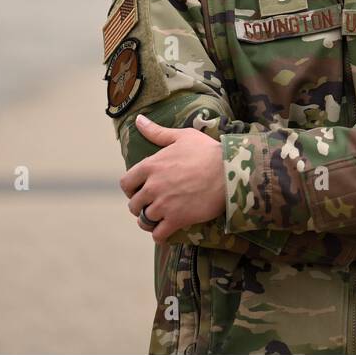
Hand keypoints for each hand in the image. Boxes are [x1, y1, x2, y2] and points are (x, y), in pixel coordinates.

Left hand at [120, 114, 225, 242]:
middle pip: (134, 205)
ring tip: (158, 219)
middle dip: (141, 206)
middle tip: (152, 205)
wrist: (229, 171)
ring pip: (144, 220)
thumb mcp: (182, 136)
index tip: (140, 190)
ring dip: (149, 221)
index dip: (131, 189)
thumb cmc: (207, 151)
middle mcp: (153, 186)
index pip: (126, 184)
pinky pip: (158, 234)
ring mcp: (164, 204)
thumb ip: (157, 132)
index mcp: (151, 166)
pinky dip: (160, 234)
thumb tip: (138, 120)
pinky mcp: (177, 219)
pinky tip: (165, 230)